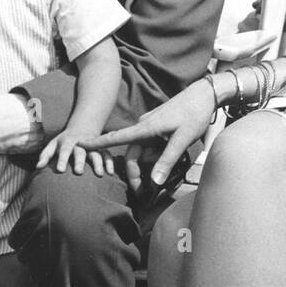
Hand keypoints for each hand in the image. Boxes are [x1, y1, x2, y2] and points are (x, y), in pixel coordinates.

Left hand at [37, 130, 114, 175]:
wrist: (81, 130)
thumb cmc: (63, 143)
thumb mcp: (52, 145)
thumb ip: (45, 155)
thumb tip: (38, 167)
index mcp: (68, 141)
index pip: (65, 150)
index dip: (62, 159)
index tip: (60, 170)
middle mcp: (81, 143)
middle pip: (81, 152)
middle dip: (80, 161)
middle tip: (78, 172)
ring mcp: (93, 145)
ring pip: (96, 153)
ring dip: (98, 163)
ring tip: (99, 175)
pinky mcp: (101, 148)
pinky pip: (107, 154)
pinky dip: (109, 162)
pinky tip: (109, 173)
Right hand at [77, 79, 215, 188]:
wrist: (205, 95)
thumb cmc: (194, 114)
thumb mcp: (182, 139)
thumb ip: (167, 160)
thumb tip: (155, 182)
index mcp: (146, 128)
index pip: (116, 138)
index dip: (98, 143)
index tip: (80, 146)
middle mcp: (145, 127)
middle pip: (132, 154)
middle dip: (136, 173)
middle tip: (144, 192)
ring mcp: (152, 127)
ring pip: (143, 151)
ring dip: (149, 166)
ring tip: (161, 179)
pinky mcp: (159, 128)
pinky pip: (151, 146)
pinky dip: (155, 157)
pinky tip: (167, 163)